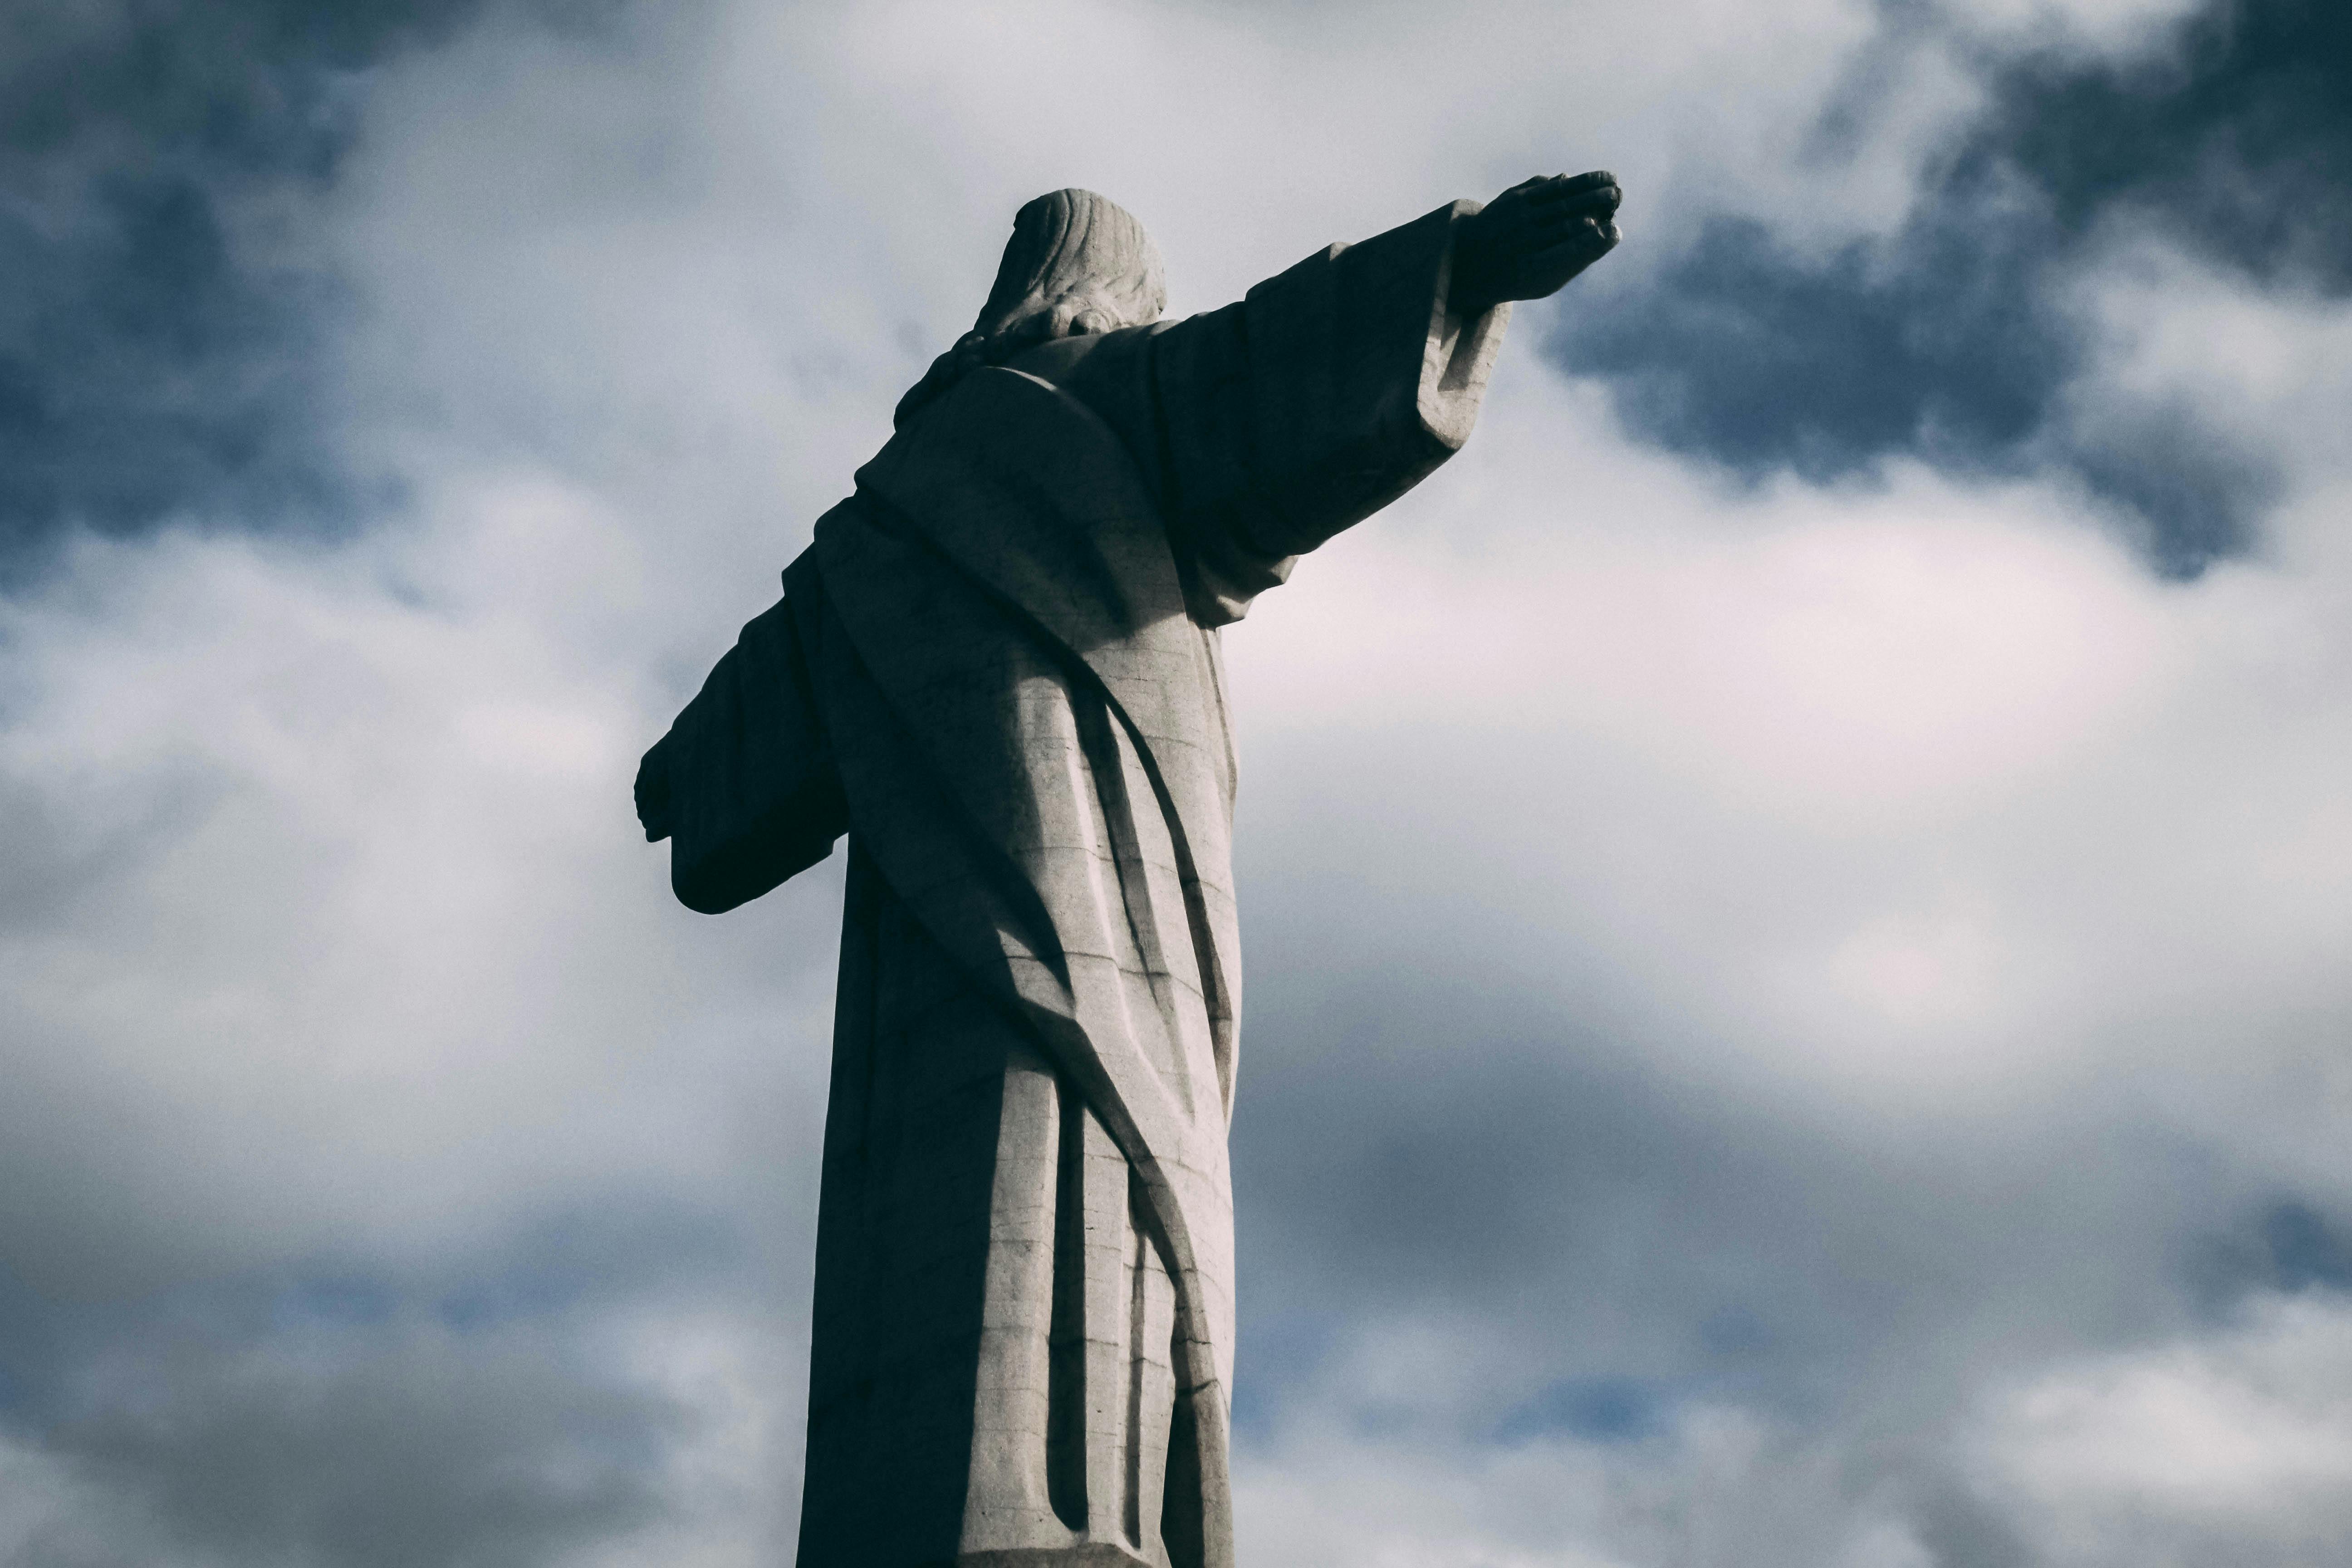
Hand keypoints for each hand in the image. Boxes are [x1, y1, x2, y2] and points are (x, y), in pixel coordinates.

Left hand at [1449, 170, 1621, 317]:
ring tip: (1612, 181)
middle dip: (1596, 204)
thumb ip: (1577, 258)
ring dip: (1588, 185)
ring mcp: (1514, 218)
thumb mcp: (1547, 280)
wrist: (1469, 263)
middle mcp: (1521, 243)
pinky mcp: (1510, 199)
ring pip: (1558, 197)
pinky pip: (1544, 186)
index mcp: (1531, 271)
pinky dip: (1567, 182)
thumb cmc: (1521, 275)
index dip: (1594, 241)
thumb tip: (1608, 229)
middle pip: (1567, 220)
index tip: (1615, 230)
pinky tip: (1587, 180)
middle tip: (1618, 196)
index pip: (1569, 253)